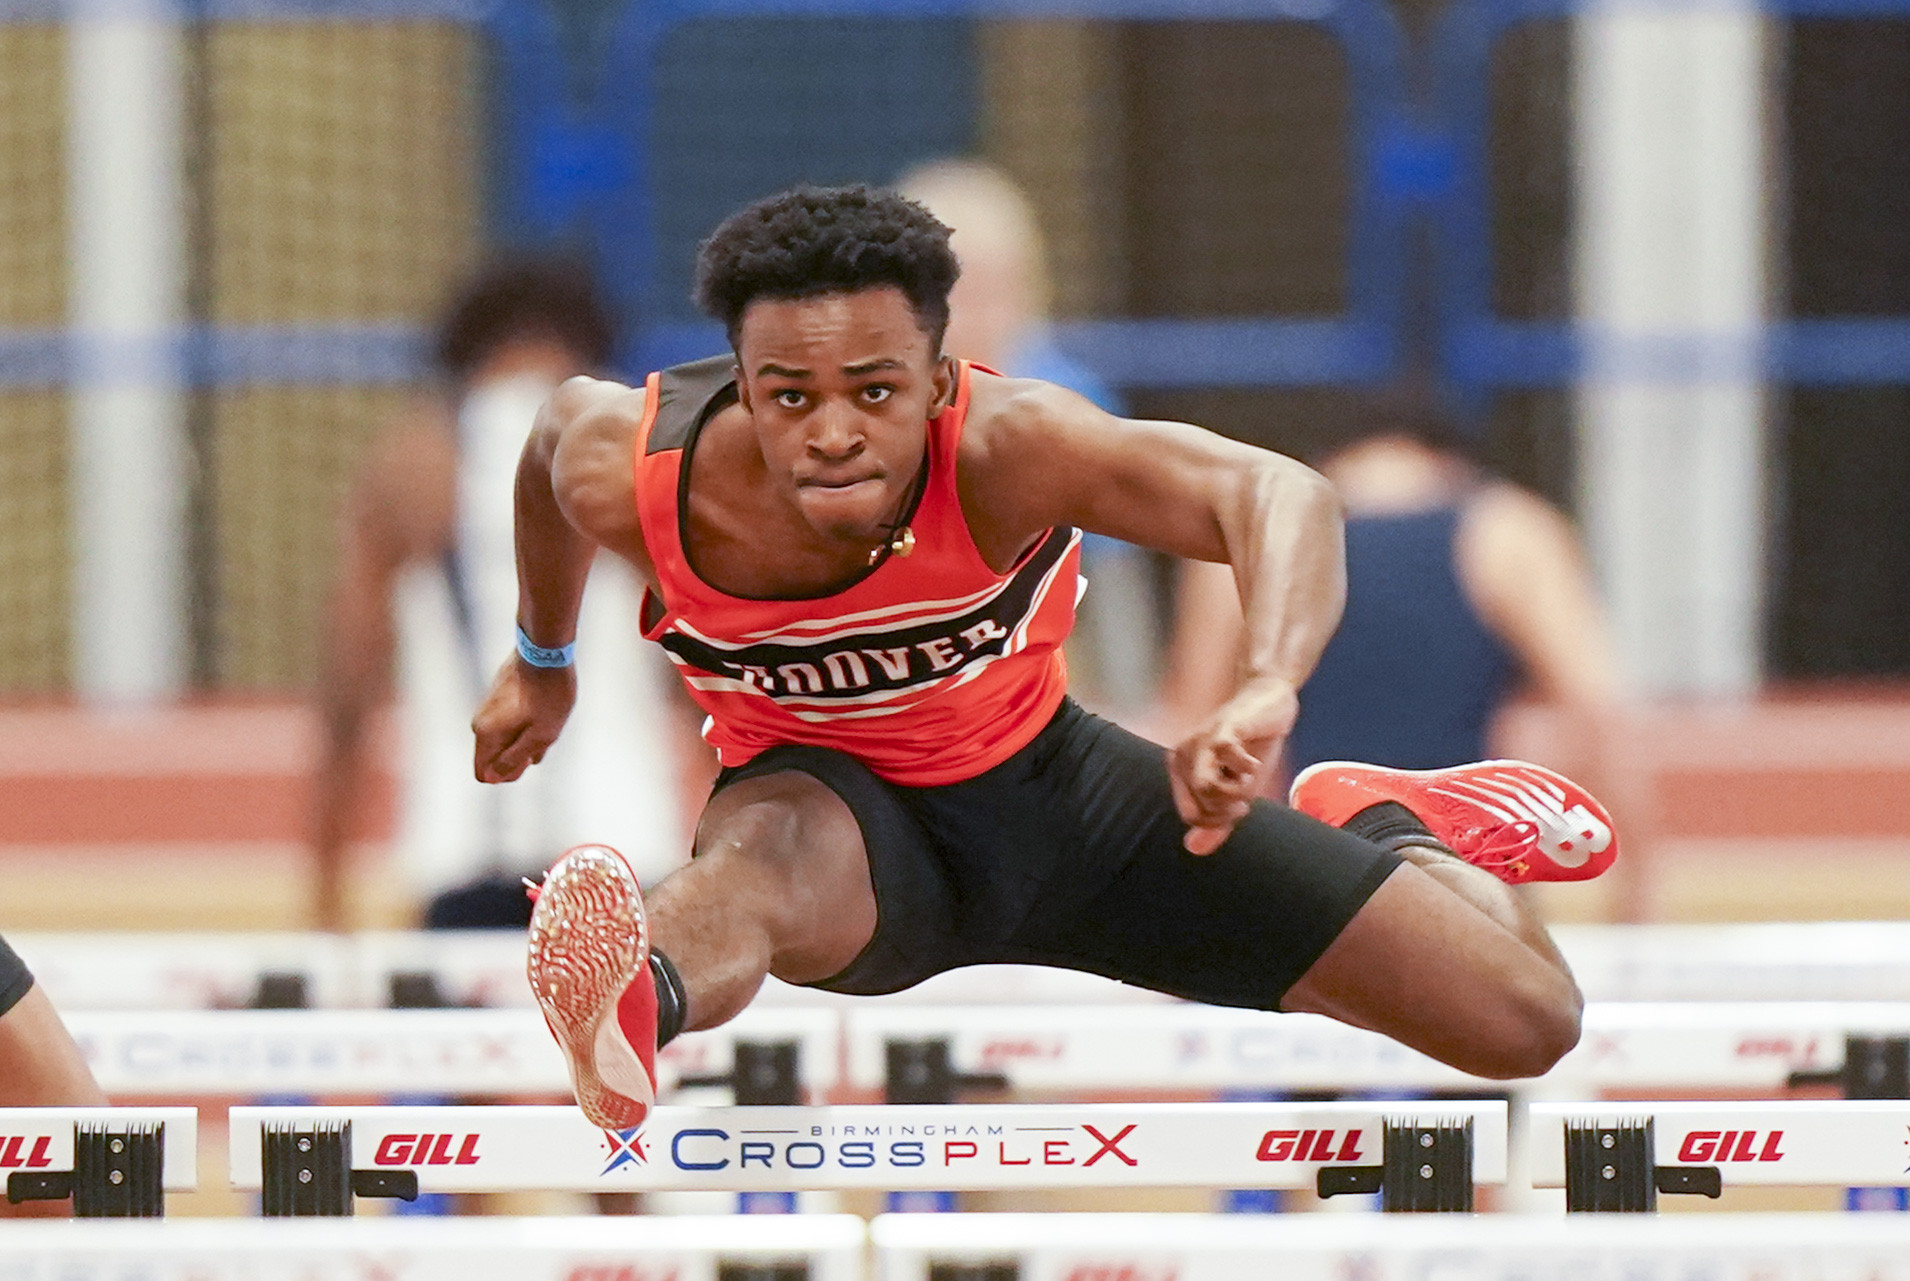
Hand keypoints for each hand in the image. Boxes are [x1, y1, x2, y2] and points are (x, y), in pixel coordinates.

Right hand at [473, 657, 576, 782]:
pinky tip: (544, 708)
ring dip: (527, 737)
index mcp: (486, 734)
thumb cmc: (548, 694)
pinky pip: (509, 722)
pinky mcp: (498, 697)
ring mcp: (487, 708)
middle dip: (520, 755)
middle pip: (495, 757)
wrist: (546, 650)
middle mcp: (480, 722)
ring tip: (545, 718)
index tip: (530, 755)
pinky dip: (527, 722)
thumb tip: (493, 777)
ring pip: (506, 738)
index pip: (483, 773)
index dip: (508, 774)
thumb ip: (514, 759)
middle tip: (542, 734)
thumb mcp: (540, 735)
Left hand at [1167, 676, 1299, 854]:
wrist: (1269, 702)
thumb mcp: (1238, 791)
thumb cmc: (1252, 746)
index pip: (1190, 816)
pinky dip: (1248, 768)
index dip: (1219, 821)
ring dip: (1236, 792)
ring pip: (1206, 788)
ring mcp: (1199, 741)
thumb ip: (1219, 821)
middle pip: (1200, 806)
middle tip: (1247, 791)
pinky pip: (1228, 760)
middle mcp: (1182, 755)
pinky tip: (1254, 762)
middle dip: (1230, 809)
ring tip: (1249, 778)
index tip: (1240, 808)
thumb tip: (1193, 849)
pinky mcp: (1222, 729)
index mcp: (1181, 770)